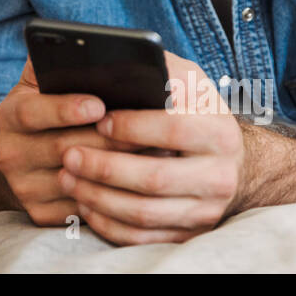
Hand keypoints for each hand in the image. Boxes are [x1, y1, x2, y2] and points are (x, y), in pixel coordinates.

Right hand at [0, 57, 136, 226]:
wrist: (25, 154)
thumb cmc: (48, 106)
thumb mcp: (41, 80)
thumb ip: (54, 60)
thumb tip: (86, 47)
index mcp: (10, 115)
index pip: (32, 111)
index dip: (65, 108)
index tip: (99, 104)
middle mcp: (9, 153)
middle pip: (63, 150)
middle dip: (108, 140)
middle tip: (149, 131)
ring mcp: (24, 187)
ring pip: (78, 181)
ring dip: (119, 169)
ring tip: (156, 153)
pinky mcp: (40, 214)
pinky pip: (82, 209)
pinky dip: (113, 196)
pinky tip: (140, 182)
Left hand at [58, 51, 244, 244]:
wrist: (229, 161)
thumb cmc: (194, 112)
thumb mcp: (189, 83)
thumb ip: (162, 69)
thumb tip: (118, 58)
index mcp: (219, 132)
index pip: (172, 129)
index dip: (132, 125)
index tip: (99, 119)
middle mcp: (219, 176)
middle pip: (154, 178)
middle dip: (104, 167)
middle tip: (68, 154)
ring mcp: (205, 211)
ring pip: (143, 213)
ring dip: (98, 197)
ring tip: (66, 178)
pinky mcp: (188, 234)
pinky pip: (142, 237)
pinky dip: (108, 224)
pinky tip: (84, 204)